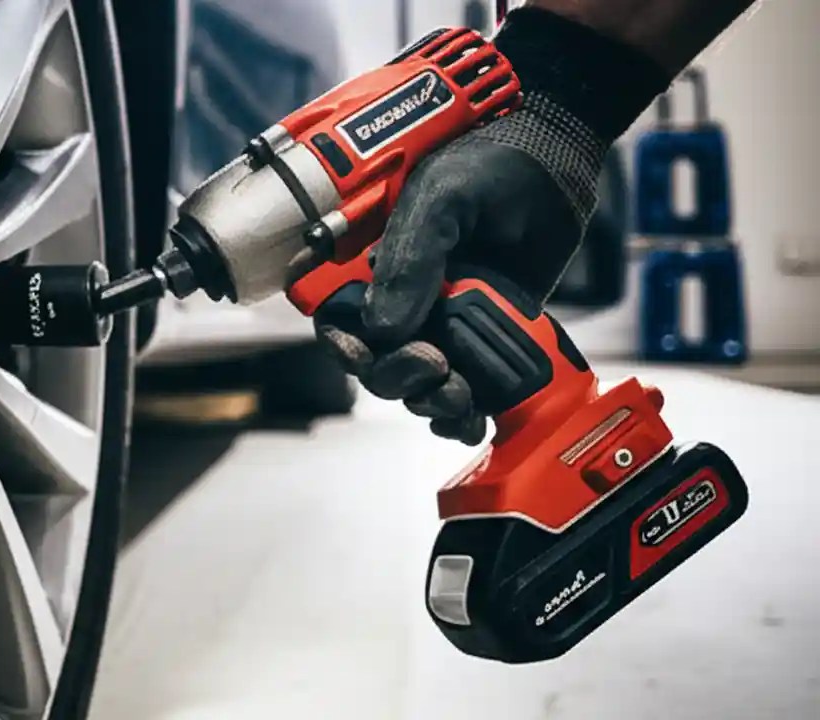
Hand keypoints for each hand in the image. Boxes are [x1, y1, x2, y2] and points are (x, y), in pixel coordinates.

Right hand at [316, 93, 607, 444]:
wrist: (560, 166)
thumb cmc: (490, 164)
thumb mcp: (441, 198)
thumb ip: (409, 258)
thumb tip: (385, 328)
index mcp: (371, 265)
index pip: (337, 320)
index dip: (343, 346)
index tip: (366, 354)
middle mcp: (401, 300)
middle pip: (375, 364)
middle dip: (396, 378)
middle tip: (434, 364)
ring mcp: (442, 324)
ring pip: (417, 387)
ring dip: (431, 402)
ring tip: (460, 395)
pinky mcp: (483, 341)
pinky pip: (463, 392)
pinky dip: (462, 415)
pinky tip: (476, 416)